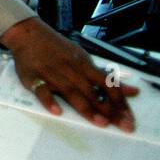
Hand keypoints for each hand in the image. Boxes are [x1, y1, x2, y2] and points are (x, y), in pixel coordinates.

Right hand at [0, 18, 137, 130]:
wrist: (28, 34)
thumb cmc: (58, 48)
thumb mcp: (82, 58)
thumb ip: (104, 77)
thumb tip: (132, 91)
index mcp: (83, 64)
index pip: (106, 83)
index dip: (119, 100)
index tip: (129, 117)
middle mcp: (70, 69)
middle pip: (92, 91)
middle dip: (108, 109)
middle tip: (123, 126)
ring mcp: (51, 74)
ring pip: (71, 92)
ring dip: (86, 107)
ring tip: (101, 122)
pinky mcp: (33, 78)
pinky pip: (41, 90)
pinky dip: (49, 100)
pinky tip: (57, 111)